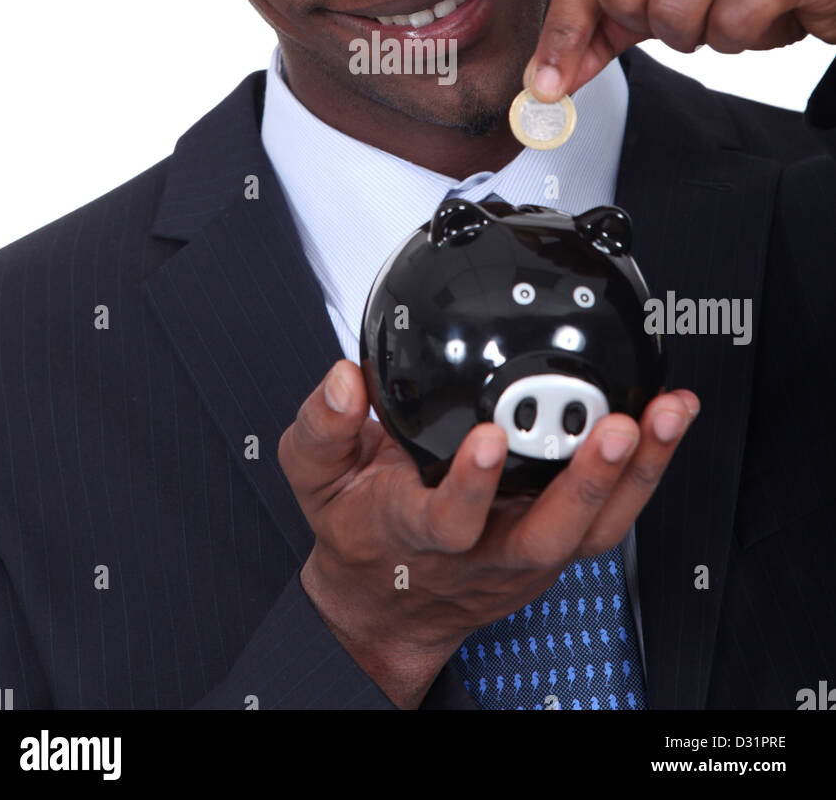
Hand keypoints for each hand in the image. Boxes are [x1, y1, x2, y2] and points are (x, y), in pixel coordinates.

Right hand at [279, 358, 697, 708]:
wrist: (387, 602)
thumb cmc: (359, 529)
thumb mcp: (314, 476)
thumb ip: (321, 426)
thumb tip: (344, 380)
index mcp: (418, 530)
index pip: (447, 519)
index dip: (472, 484)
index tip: (489, 437)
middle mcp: (483, 549)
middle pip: (547, 532)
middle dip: (587, 481)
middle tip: (616, 427)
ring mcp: (527, 551)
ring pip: (594, 529)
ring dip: (635, 474)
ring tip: (665, 414)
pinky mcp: (557, 546)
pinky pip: (612, 517)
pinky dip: (646, 471)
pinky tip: (668, 422)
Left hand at [524, 0, 835, 101]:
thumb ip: (606, 19)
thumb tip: (547, 78)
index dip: (563, 26)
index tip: (544, 80)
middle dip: (649, 25)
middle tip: (689, 13)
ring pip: (673, 10)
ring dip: (698, 34)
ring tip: (732, 3)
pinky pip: (731, 24)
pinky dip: (742, 37)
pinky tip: (768, 8)